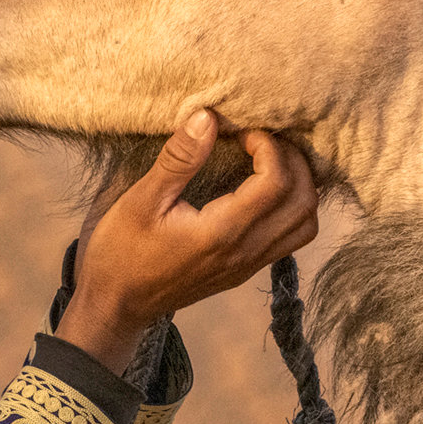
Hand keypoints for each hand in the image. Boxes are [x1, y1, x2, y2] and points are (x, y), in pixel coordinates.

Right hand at [56, 109, 318, 373]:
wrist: (116, 306)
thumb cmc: (121, 252)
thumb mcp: (140, 201)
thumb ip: (177, 160)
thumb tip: (207, 118)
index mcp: (221, 233)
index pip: (276, 182)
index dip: (269, 146)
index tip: (242, 131)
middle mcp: (245, 252)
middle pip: (304, 201)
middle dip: (293, 161)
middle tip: (262, 139)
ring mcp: (249, 265)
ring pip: (305, 224)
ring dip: (300, 186)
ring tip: (270, 160)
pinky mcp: (246, 270)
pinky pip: (291, 238)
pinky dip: (293, 207)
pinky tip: (265, 189)